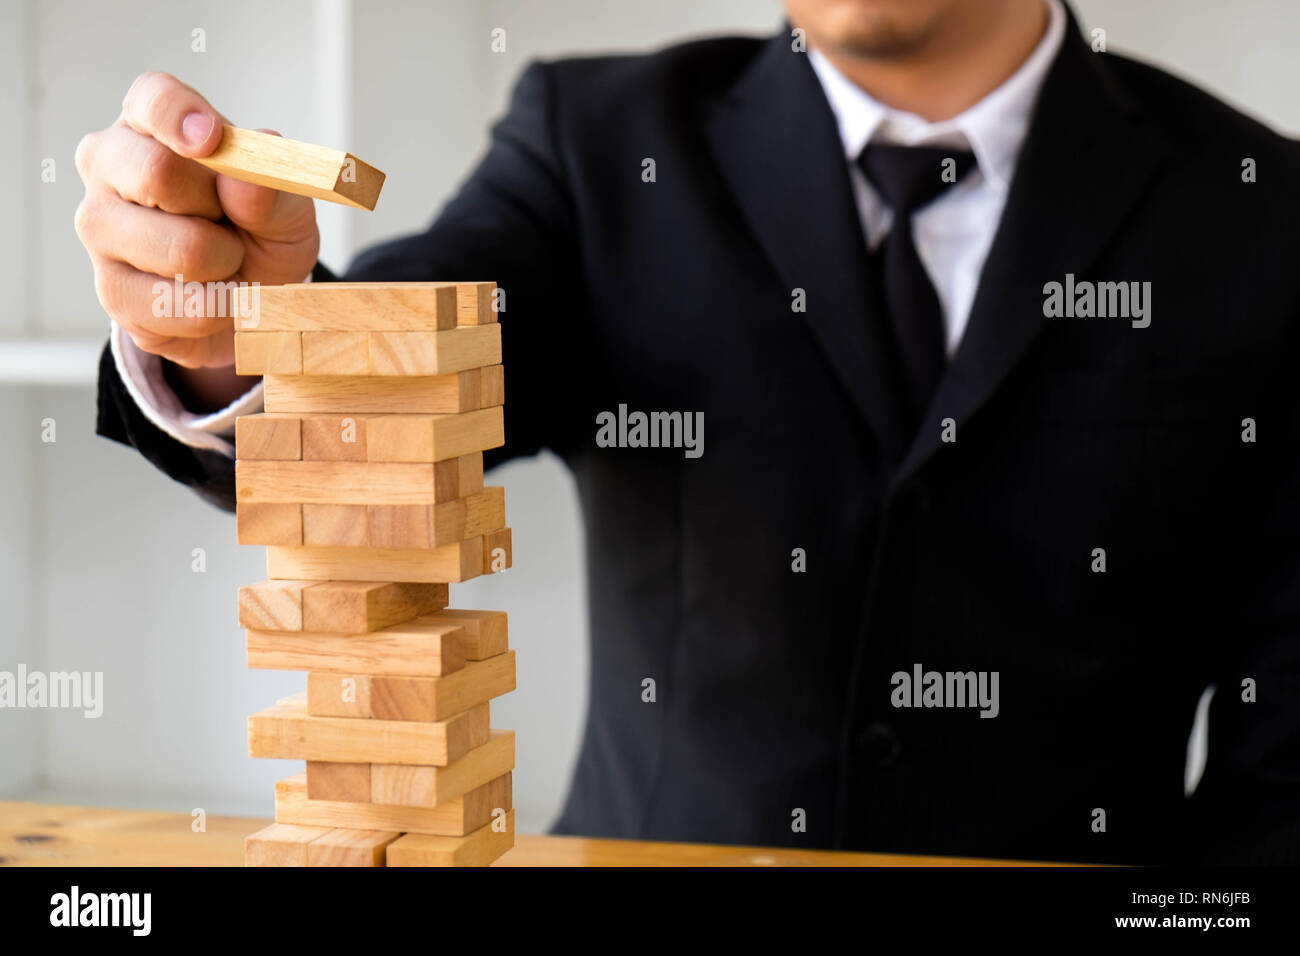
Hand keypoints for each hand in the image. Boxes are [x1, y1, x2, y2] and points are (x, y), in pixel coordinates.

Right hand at [74, 72, 319, 399]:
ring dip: (225, 264)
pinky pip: (178, 304)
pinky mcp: (111, 290)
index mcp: (152, 125)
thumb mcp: (287, 208)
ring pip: (176, 246)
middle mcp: (110, 165)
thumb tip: (246, 182)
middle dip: (218, 208)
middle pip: (155, 171)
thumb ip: (273, 190)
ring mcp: (100, 227)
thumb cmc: (259, 235)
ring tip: (226, 262)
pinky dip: (217, 308)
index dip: (180, 116)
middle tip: (232, 223)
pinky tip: (213, 297)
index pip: (153, 99)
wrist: (251, 305)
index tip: (211, 140)